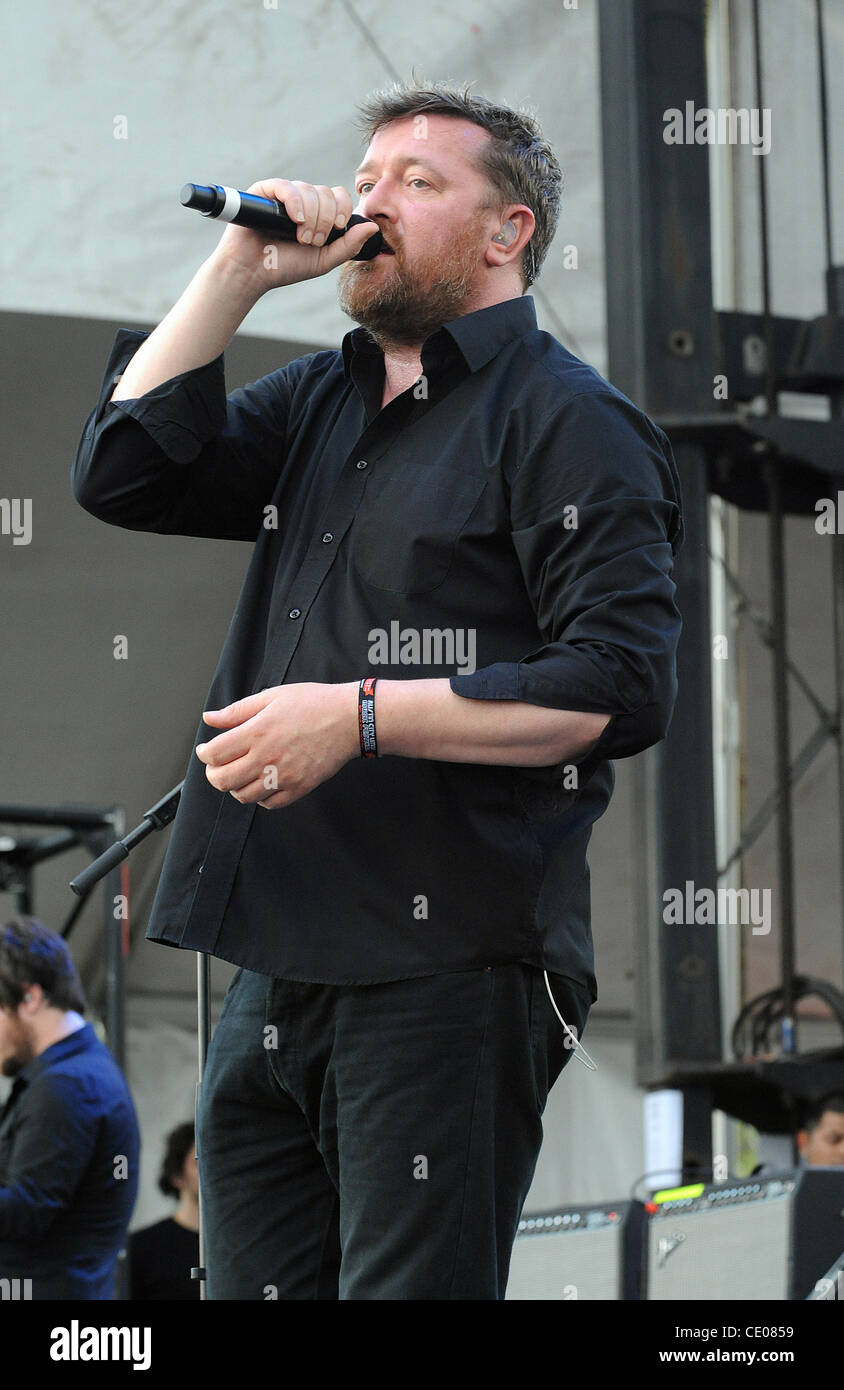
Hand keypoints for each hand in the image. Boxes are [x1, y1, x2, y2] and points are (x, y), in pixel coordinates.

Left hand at [195, 682, 359, 809]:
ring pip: (243, 796)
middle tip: (217, 766)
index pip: (214, 754)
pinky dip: (260, 797)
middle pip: (222, 780)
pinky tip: (263, 782)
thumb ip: (237, 711)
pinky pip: (268, 804)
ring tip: (241, 773)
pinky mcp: (298, 788)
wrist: (350, 720)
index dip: (204, 754)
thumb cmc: (313, 703)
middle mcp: (267, 757)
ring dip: (235, 786)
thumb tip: (209, 719)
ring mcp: (283, 776)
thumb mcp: (272, 697)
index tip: (206, 750)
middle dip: (213, 774)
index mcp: (257, 732)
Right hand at [209, 178, 377, 291]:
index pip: (338, 196)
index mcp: (317, 212)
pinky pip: (286, 187)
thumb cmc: (286, 266)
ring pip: (309, 190)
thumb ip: (349, 245)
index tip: (337, 229)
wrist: (253, 273)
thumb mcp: (324, 260)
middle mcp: (302, 200)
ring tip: (301, 238)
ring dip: (311, 217)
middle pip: (326, 193)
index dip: (342, 210)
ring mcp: (283, 194)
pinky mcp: (264, 192)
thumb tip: (372, 226)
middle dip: (325, 219)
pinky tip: (295, 219)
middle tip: (314, 241)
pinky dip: (295, 202)